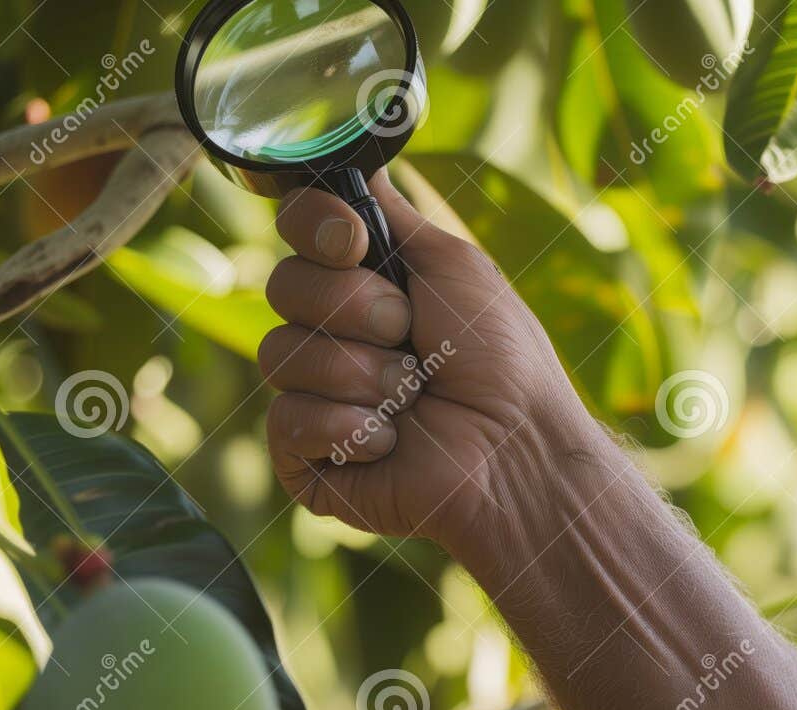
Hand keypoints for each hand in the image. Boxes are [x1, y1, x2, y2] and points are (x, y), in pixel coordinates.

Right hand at [261, 170, 586, 553]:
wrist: (516, 449)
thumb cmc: (502, 362)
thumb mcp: (453, 265)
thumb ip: (394, 215)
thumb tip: (359, 162)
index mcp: (363, 284)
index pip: (296, 229)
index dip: (315, 229)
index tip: (355, 244)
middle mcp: (332, 335)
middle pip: (281, 287)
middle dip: (354, 308)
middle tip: (410, 335)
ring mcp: (315, 398)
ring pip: (280, 355)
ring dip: (360, 373)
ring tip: (413, 396)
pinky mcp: (308, 459)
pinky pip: (286, 421)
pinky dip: (348, 428)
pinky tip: (392, 441)